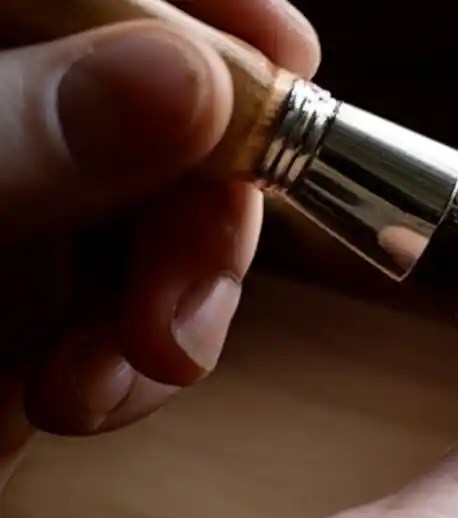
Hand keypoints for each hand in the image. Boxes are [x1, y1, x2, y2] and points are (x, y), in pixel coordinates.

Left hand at [0, 1, 321, 487]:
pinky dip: (142, 361)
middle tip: (176, 317)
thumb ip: (24, 137)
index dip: (218, 16)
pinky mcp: (55, 287)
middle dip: (206, 216)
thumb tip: (189, 80)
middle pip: (181, 108)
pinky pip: (157, 296)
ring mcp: (44, 198)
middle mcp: (23, 115)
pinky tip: (79, 398)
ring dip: (181, 308)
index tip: (289, 66)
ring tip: (103, 387)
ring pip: (186, 211)